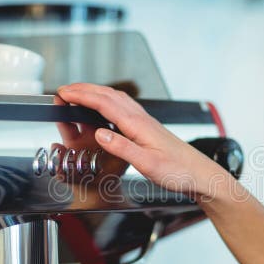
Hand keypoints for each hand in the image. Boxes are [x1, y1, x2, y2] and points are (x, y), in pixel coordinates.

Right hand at [56, 83, 229, 196]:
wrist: (200, 174)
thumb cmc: (178, 172)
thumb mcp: (148, 165)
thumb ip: (123, 148)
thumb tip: (100, 134)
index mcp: (138, 125)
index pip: (104, 103)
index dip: (81, 96)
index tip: (63, 93)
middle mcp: (141, 118)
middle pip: (108, 95)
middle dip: (84, 89)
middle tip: (63, 91)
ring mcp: (145, 121)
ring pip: (116, 98)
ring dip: (95, 93)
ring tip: (78, 95)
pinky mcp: (148, 127)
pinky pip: (123, 107)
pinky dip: (107, 102)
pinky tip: (105, 108)